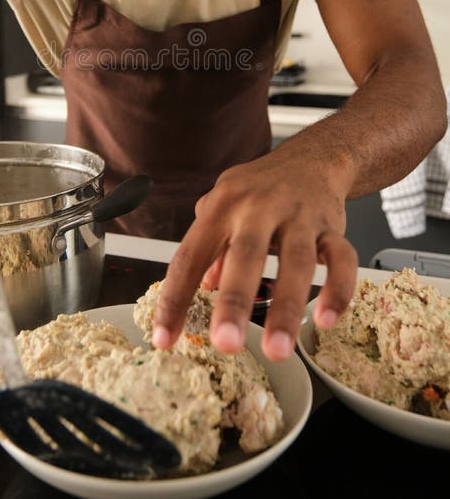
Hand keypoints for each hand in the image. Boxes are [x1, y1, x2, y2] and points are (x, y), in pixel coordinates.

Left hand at [151, 142, 358, 360]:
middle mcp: (259, 207)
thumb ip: (210, 245)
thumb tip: (200, 287)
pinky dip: (338, 290)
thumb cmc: (259, 188)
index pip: (191, 255)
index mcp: (223, 206)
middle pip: (246, 255)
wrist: (312, 157)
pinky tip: (326, 320)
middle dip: (234, 302)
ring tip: (278, 348)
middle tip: (225, 344)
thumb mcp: (224, 205)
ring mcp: (299, 216)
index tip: (163, 337)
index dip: (175, 298)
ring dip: (287, 308)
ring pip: (297, 261)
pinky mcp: (333, 226)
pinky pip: (342, 259)